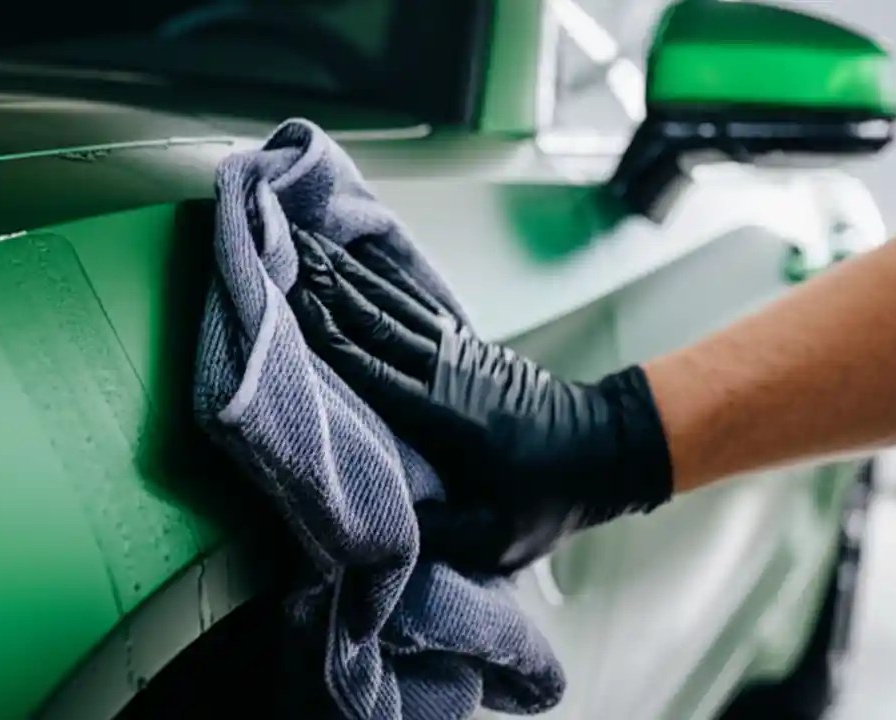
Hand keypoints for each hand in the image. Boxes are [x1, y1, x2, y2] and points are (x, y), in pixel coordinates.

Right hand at [286, 229, 673, 573]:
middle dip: (331, 287)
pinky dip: (388, 280)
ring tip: (314, 245)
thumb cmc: (548, 499)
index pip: (374, 369)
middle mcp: (448, 374)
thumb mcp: (492, 536)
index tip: (292, 302)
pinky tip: (365, 262)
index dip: (331, 335)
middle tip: (289, 251)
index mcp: (446, 417)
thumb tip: (370, 520)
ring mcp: (461, 355)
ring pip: (395, 306)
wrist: (606, 451)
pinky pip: (418, 307)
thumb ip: (433, 528)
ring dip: (352, 274)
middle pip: (377, 322)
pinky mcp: (470, 350)